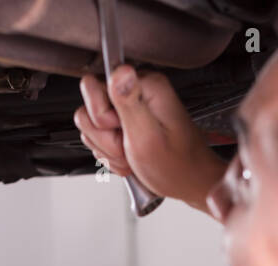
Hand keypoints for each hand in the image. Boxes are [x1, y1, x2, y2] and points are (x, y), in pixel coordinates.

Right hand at [74, 65, 228, 211]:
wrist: (187, 182)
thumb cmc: (176, 165)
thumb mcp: (147, 136)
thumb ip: (129, 102)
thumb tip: (119, 71)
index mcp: (145, 86)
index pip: (93, 87)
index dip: (102, 117)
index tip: (122, 132)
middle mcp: (138, 91)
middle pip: (90, 107)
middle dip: (104, 137)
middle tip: (128, 147)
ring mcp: (132, 107)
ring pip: (92, 125)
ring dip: (107, 148)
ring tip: (130, 154)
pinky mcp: (127, 122)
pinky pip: (101, 137)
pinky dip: (111, 154)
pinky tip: (129, 157)